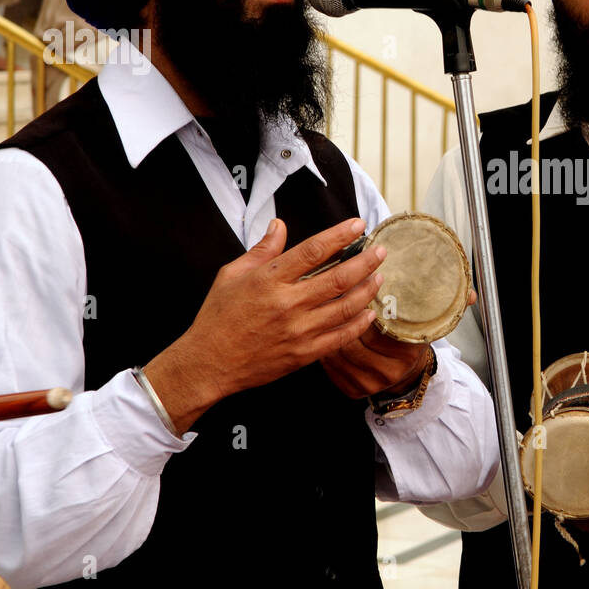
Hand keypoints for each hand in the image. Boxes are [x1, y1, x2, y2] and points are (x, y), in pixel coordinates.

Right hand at [144, 217, 383, 430]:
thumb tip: (279, 225)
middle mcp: (287, 303)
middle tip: (380, 251)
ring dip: (366, 290)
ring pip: (344, 307)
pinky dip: (358, 324)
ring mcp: (298, 331)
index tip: (358, 224)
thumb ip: (261, 250)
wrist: (208, 363)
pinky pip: (340, 337)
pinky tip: (369, 313)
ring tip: (379, 277)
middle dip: (364, 262)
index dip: (339, 235)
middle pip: (337, 278)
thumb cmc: (218, 317)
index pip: (312, 250)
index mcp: (268, 280)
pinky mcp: (303, 354)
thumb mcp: (231, 275)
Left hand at [320, 286, 476, 398]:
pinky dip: (323, 344)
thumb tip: (471, 295)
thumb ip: (447, 308)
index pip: (380, 327)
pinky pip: (330, 364)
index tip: (357, 287)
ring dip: (328, 328)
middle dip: (341, 313)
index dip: (366, 306)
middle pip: (355, 337)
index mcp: (407, 353)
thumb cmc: (412, 346)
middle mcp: (387, 372)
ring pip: (338, 350)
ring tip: (323, 305)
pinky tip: (320, 328)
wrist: (408, 381)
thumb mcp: (431, 327)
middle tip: (332, 291)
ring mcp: (366, 384)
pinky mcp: (350, 390)